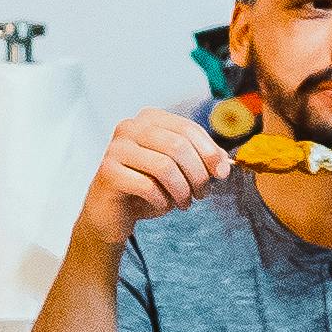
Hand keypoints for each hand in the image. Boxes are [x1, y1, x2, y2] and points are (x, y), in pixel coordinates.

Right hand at [78, 109, 230, 247]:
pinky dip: (162, 201)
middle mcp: (130, 127)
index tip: (221, 174)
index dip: (210, 152)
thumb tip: (223, 164)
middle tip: (202, 194)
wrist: (112, 212)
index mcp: (150, 119)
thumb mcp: (179, 171)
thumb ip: (201, 161)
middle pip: (178, 146)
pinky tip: (163, 205)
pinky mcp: (108, 172)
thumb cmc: (146, 187)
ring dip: (182, 190)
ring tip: (184, 203)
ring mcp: (116, 148)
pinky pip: (147, 186)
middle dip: (198, 175)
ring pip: (164, 166)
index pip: (188, 129)